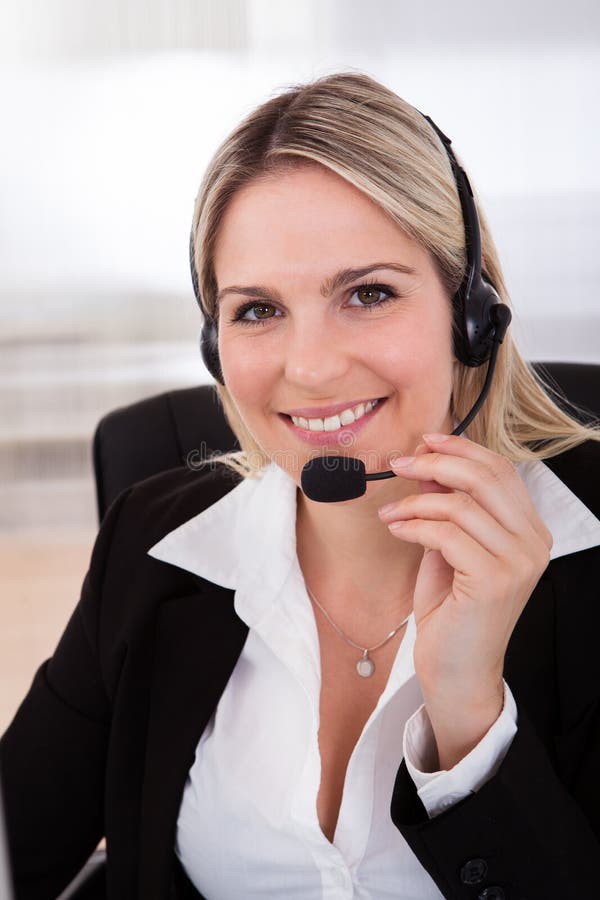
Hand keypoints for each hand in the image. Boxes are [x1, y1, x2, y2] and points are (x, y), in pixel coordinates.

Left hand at [378, 433, 552, 766]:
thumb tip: (426, 463)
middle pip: (486, 477)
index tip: (424, 440)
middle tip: (399, 464)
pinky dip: (414, 525)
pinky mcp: (494, 581)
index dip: (461, 449)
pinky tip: (396, 530)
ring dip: (415, 501)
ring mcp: (518, 563)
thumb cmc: (452, 612)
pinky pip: (446, 533)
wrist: (457, 672)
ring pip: (461, 504)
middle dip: (436, 462)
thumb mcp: (450, 549)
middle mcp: (533, 544)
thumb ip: (447, 509)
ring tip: (390, 513)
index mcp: (530, 532)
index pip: (501, 471)